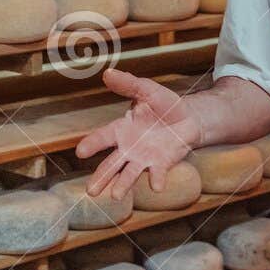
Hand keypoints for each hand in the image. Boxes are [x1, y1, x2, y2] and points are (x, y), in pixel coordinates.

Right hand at [76, 68, 200, 200]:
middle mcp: (129, 148)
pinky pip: (157, 174)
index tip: (80, 152)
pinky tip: (156, 187)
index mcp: (121, 129)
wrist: (189, 118)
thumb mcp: (147, 90)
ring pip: (130, 174)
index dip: (92, 144)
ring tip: (116, 196)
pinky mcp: (161, 164)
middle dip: (101, 177)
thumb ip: (128, 84)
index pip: (103, 137)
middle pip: (112, 164)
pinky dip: (156, 179)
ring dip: (123, 185)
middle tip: (91, 191)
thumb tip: (108, 73)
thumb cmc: (163, 105)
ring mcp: (144, 159)